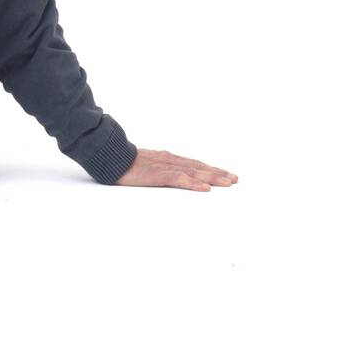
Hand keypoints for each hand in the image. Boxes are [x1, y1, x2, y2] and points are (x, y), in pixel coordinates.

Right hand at [116, 148, 237, 189]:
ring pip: (194, 172)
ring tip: (228, 182)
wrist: (109, 155)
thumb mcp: (143, 164)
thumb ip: (155, 167)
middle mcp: (170, 160)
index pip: (193, 164)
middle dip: (217, 173)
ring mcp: (165, 166)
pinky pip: (179, 179)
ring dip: (212, 177)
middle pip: (198, 167)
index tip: (224, 173)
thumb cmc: (122, 161)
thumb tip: (162, 173)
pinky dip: (194, 184)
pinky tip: (205, 189)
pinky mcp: (158, 174)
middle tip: (235, 179)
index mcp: (166, 158)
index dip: (209, 169)